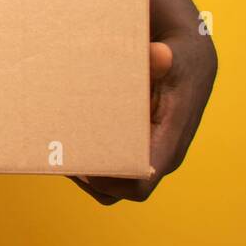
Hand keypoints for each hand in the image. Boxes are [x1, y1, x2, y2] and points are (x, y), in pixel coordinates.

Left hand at [69, 29, 217, 204]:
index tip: (81, 164)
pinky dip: (86, 158)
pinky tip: (65, 136)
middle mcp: (157, 156)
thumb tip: (158, 55)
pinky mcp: (133, 146)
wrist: (188, 59)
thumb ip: (162, 58)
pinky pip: (108, 167)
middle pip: (116, 190)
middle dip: (86, 177)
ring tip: (57, 148)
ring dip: (81, 171)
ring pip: (108, 184)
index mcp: (168, 142)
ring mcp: (145, 154)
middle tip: (59, 155)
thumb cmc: (178, 59)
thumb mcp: (173, 55)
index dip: (110, 180)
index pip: (140, 181)